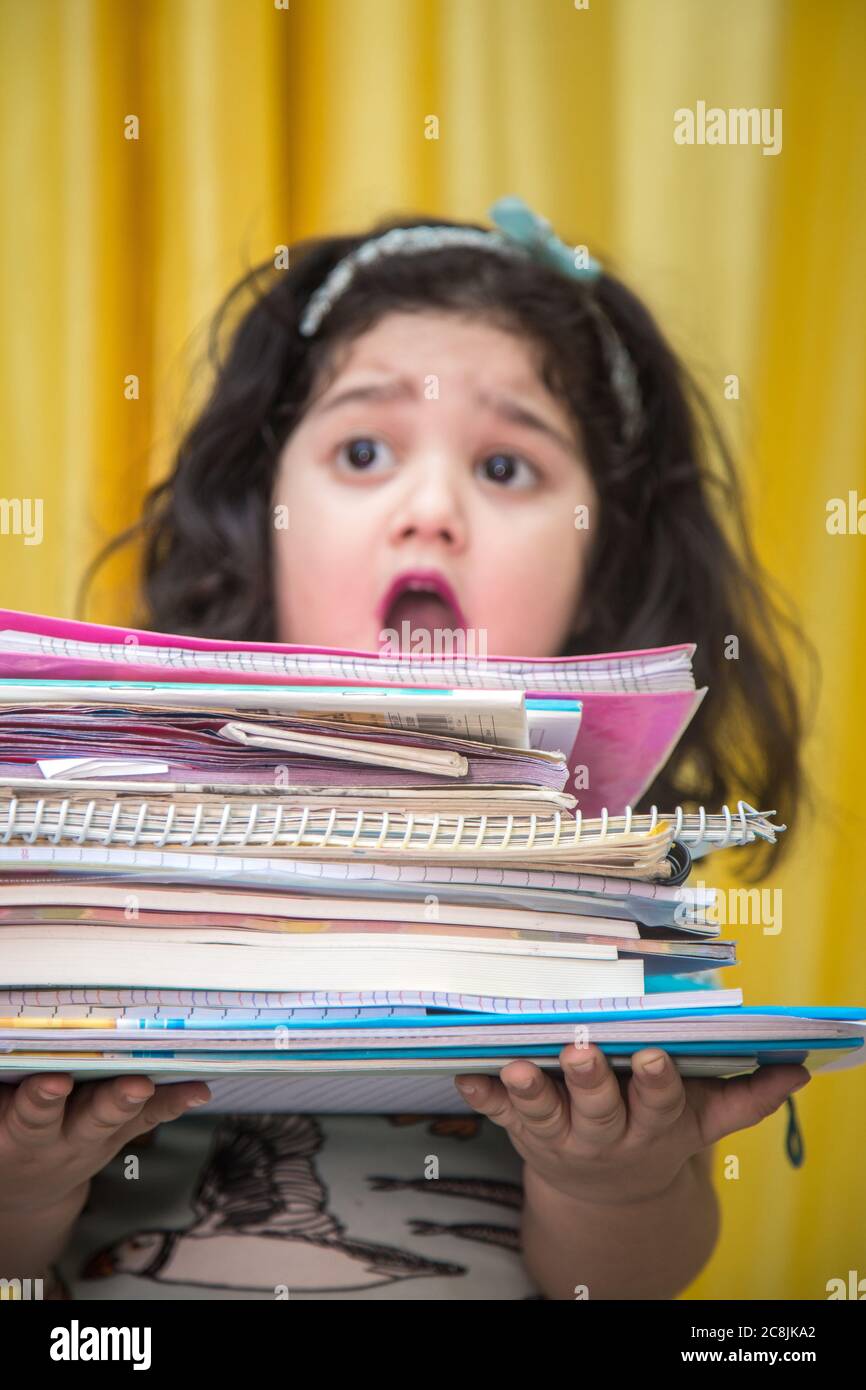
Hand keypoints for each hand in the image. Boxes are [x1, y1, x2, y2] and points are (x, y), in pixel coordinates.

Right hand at [0, 1072, 211, 1218]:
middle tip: (136, 1086)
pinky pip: (147, 1118)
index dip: (42, 1098)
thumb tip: (14, 1039)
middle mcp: (60, 1140)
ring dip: (141, 1099)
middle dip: (111, 1102)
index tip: (56, 1081)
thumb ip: (10, 1082)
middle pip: (87, 1120)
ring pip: (117, 1118)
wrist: (27, 1188)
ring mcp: (93, 1140)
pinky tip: (199, 1091)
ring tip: (161, 1082)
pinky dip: (173, 1103)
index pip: (30, 1115)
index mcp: (19, 1134)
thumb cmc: (4, 1132)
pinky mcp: (118, 1134)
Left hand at [454, 1044, 809, 1205]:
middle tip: (579, 1050)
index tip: (652, 1054)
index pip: (659, 1102)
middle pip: (598, 1109)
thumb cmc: (657, 1134)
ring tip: (516, 1065)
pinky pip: (499, 1119)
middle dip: (590, 1081)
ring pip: (545, 1115)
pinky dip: (483, 1099)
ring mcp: (562, 1136)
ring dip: (529, 1091)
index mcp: (652, 1126)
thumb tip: (798, 1070)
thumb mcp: (703, 1123)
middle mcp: (606, 1134)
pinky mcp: (525, 1134)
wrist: (608, 1198)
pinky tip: (466, 1077)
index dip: (655, 1082)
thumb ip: (746, 1098)